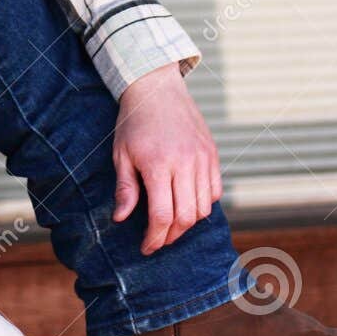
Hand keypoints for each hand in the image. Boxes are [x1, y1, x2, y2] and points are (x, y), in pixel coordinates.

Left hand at [111, 63, 221, 254]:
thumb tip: (121, 219)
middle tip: (158, 239)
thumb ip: (125, 188)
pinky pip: (215, 190)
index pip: (162, 216)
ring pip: (203, 207)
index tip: (146, 247)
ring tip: (172, 223)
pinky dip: (204, 204)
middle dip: (171, 236)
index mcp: (158, 165)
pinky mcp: (212, 153)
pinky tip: (188, 203)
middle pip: (186, 217)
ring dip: (188, 222)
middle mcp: (185, 163)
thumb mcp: (121, 154)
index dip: (155, 238)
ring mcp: (202, 158)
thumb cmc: (134, 122)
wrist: (156, 88)